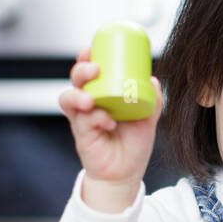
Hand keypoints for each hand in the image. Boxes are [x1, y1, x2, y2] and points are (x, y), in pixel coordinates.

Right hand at [60, 44, 163, 209]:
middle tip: (94, 69)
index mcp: (105, 92)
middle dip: (81, 70)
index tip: (92, 49)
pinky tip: (107, 122)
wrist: (127, 172)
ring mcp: (83, 117)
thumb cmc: (134, 142)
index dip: (88, 57)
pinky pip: (82, 121)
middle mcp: (91, 101)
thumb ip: (153, 99)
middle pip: (77, 79)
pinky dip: (94, 118)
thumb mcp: (149, 117)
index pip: (92, 69)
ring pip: (69, 98)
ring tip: (90, 100)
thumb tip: (152, 80)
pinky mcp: (82, 134)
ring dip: (78, 95)